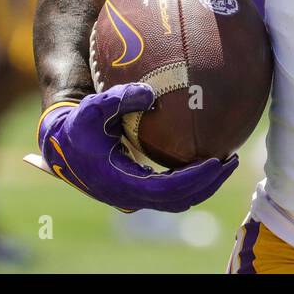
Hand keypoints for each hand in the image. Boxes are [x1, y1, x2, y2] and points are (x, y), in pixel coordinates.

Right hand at [32, 84, 237, 211]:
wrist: (60, 144)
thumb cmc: (78, 124)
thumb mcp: (93, 108)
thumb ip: (120, 99)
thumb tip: (150, 92)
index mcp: (120, 181)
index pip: (166, 188)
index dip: (194, 179)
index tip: (216, 161)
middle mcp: (128, 196)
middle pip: (179, 200)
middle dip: (208, 184)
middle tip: (233, 161)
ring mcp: (133, 197)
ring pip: (177, 201)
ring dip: (203, 186)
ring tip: (226, 162)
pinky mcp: (138, 190)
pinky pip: (171, 193)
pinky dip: (192, 182)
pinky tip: (206, 162)